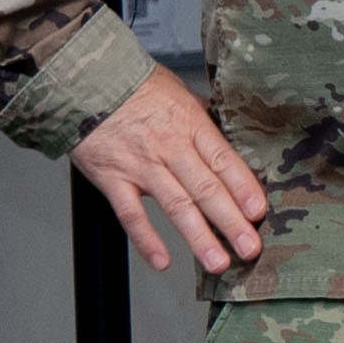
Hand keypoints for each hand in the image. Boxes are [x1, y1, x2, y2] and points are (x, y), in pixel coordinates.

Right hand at [73, 67, 269, 276]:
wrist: (84, 80)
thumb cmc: (135, 85)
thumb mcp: (180, 92)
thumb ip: (204, 118)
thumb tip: (231, 133)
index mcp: (190, 125)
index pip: (223, 160)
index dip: (243, 187)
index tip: (259, 212)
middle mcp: (169, 147)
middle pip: (205, 188)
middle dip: (230, 222)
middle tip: (249, 249)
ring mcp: (140, 165)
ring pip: (174, 205)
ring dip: (197, 237)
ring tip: (217, 262)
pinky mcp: (112, 179)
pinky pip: (130, 213)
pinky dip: (146, 239)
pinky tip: (162, 260)